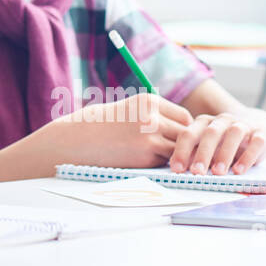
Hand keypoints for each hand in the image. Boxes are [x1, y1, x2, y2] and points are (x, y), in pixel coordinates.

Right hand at [49, 93, 192, 168]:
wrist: (79, 139)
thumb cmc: (105, 126)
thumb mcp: (131, 110)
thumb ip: (156, 116)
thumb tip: (184, 132)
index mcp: (149, 101)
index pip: (184, 117)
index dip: (184, 130)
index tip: (178, 140)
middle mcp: (152, 115)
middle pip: (186, 132)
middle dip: (184, 144)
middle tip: (180, 154)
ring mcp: (150, 134)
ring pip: (180, 148)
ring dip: (176, 156)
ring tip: (168, 161)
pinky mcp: (146, 153)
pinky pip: (167, 160)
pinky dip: (164, 164)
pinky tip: (152, 164)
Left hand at [169, 112, 265, 175]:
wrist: (255, 131)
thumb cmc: (223, 144)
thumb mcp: (207, 148)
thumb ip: (193, 155)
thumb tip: (178, 170)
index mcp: (204, 122)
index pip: (189, 133)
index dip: (181, 151)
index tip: (177, 169)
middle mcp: (222, 120)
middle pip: (210, 133)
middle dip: (202, 153)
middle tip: (197, 172)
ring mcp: (243, 125)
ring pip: (234, 134)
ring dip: (225, 154)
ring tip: (218, 173)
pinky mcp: (260, 134)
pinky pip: (256, 142)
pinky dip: (248, 156)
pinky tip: (239, 171)